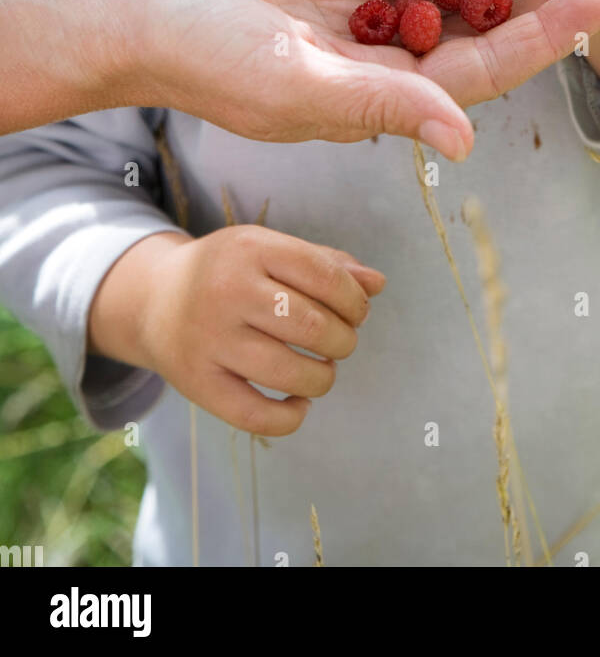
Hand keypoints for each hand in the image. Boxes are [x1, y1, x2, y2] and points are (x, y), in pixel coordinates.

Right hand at [80, 0, 599, 158]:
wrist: (128, 1)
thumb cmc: (199, 56)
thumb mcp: (294, 85)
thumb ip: (382, 104)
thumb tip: (466, 141)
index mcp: (373, 96)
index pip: (481, 68)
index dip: (545, 35)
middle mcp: (374, 54)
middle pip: (480, 25)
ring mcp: (354, 5)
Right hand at [88, 226, 386, 435]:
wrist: (153, 298)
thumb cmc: (229, 272)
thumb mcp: (270, 250)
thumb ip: (326, 264)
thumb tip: (377, 284)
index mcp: (250, 248)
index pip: (324, 276)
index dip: (354, 300)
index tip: (357, 312)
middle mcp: (226, 290)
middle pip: (311, 326)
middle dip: (344, 340)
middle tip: (341, 342)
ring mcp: (209, 338)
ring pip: (289, 372)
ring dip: (323, 379)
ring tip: (322, 370)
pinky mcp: (196, 383)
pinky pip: (254, 415)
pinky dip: (290, 418)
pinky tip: (298, 404)